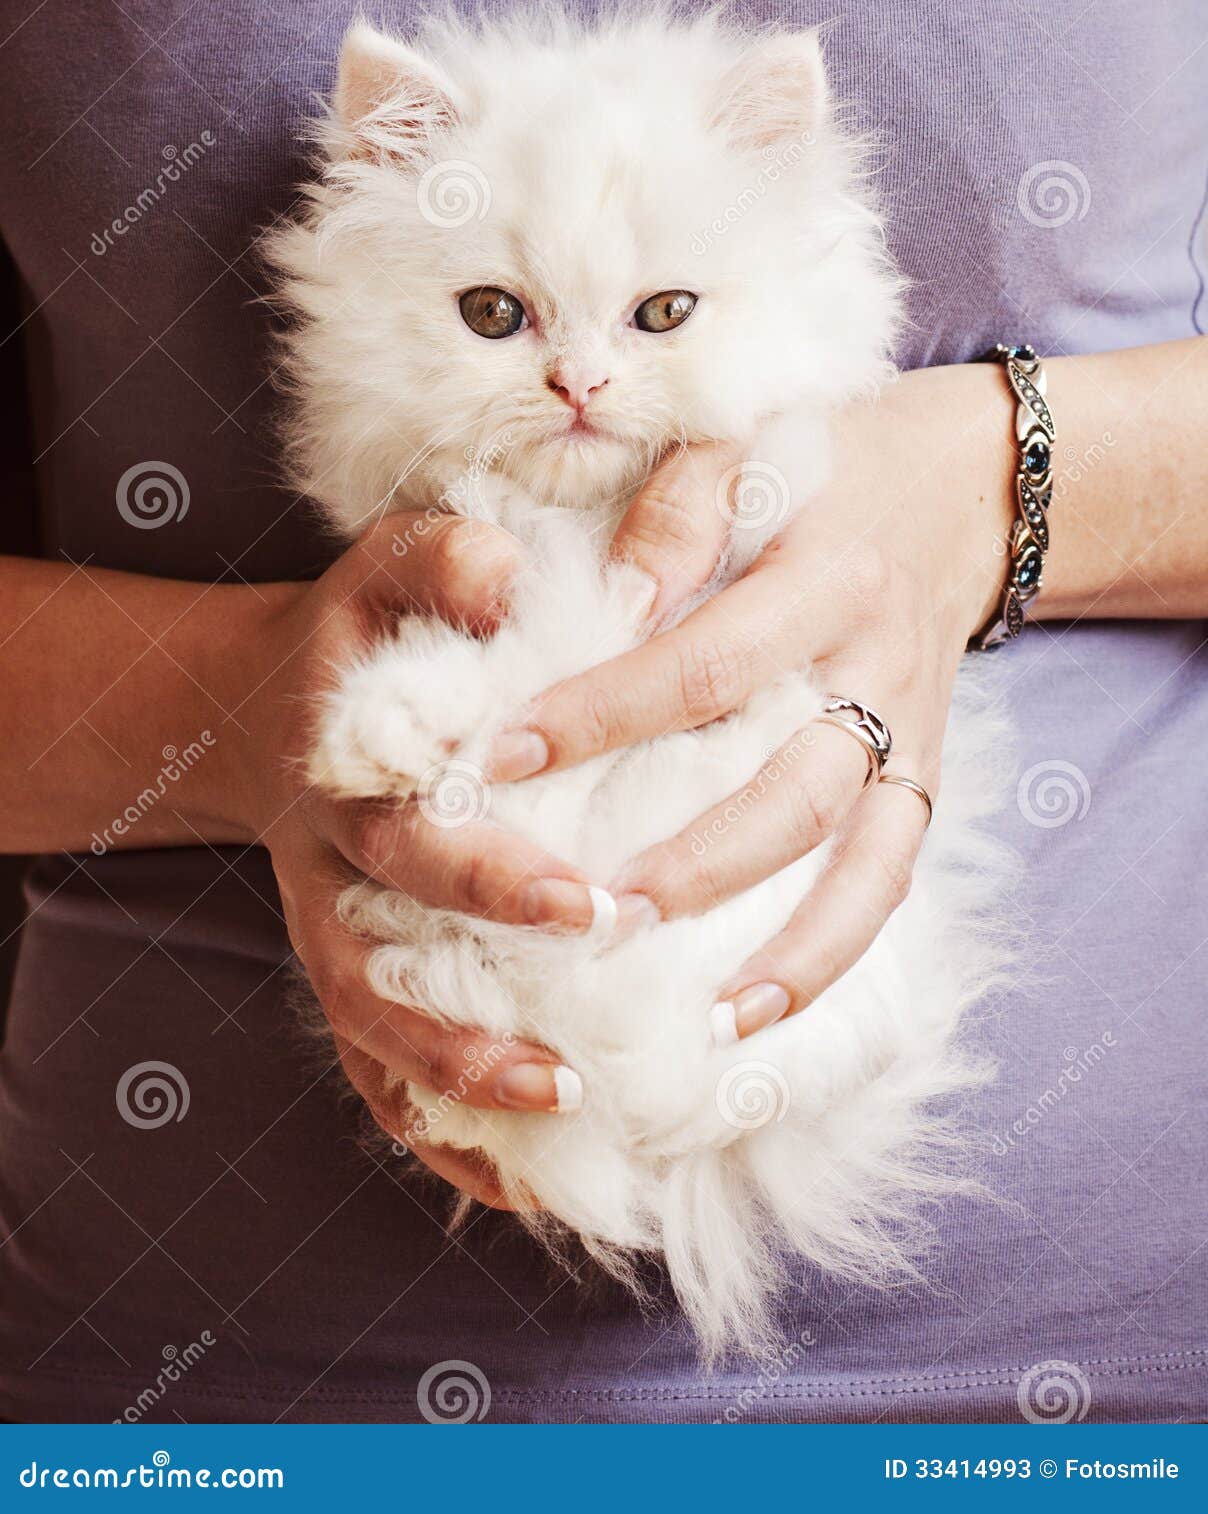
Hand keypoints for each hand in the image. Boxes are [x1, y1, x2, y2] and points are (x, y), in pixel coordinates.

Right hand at [232, 513, 600, 1203]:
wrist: (275, 709)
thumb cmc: (362, 635)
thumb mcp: (388, 566)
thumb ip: (443, 558)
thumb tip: (507, 576)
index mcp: (349, 782)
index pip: (412, 842)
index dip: (488, 882)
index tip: (584, 905)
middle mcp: (330, 877)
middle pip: (386, 963)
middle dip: (481, 1007)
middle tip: (589, 1046)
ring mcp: (331, 941)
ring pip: (377, 1040)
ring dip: (462, 1090)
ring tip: (566, 1115)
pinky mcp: (348, 980)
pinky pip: (378, 1077)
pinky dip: (442, 1134)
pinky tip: (525, 1182)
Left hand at [488, 366, 1014, 1040]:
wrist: (958, 490)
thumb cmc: (814, 468)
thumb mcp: (739, 453)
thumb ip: (673, 519)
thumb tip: (614, 609)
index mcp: (823, 578)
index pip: (704, 664)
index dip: (602, 715)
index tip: (500, 762)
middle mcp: (877, 668)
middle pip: (788, 786)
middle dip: (688, 858)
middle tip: (587, 910)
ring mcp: (910, 735)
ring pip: (851, 854)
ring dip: (773, 938)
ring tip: (687, 1012)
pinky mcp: (924, 780)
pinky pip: (889, 882)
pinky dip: (831, 954)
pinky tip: (755, 1015)